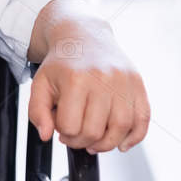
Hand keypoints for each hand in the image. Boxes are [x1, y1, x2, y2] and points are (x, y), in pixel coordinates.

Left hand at [28, 26, 149, 152]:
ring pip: (121, 129)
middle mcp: (103, 80)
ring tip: (96, 141)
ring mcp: (123, 82)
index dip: (63, 133)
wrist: (84, 36)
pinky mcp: (138, 84)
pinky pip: (143, 118)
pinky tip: (122, 142)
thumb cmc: (63, 63)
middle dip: (82, 141)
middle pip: (95, 132)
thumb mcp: (41, 83)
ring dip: (107, 144)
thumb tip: (46, 135)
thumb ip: (37, 112)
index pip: (70, 127)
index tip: (62, 127)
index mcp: (76, 80)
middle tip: (77, 134)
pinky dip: (135, 136)